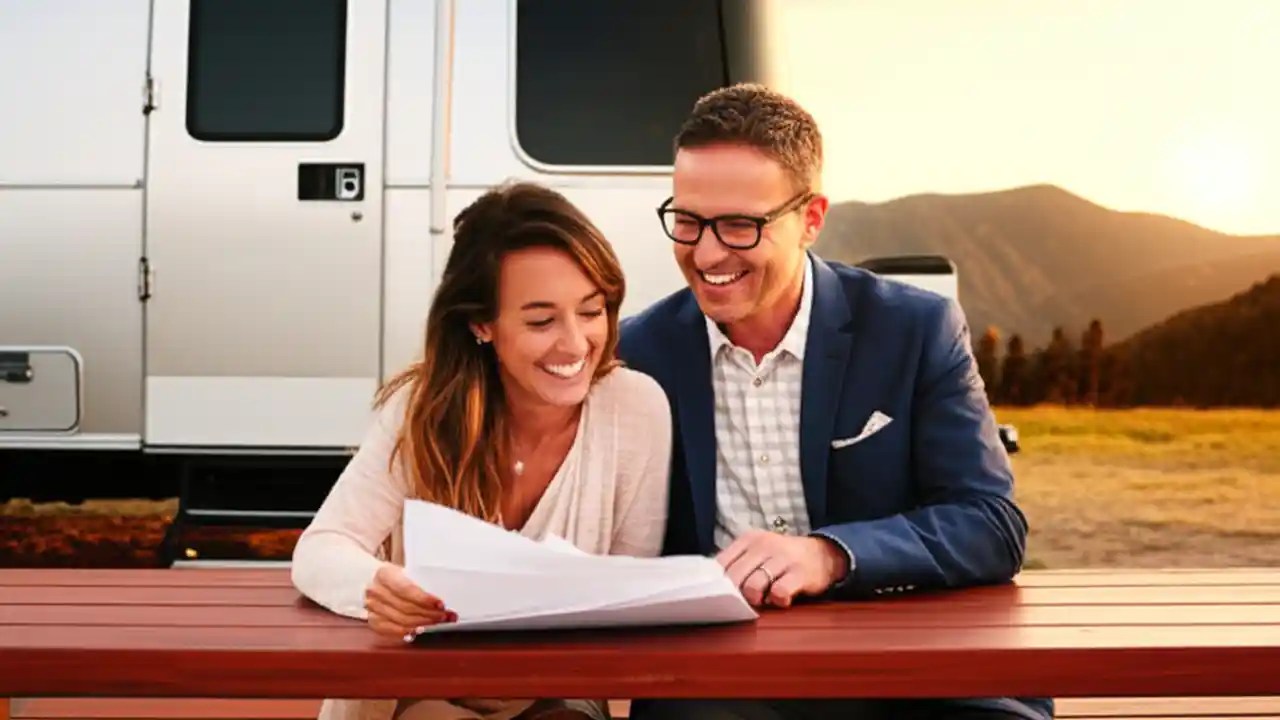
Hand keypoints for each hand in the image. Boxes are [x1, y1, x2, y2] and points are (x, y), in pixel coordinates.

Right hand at [363, 562, 453, 638]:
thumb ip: (423, 581)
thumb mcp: (409, 571)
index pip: (406, 589)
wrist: (379, 583)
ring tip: (439, 622)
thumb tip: (445, 595)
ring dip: (424, 623)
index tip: (441, 604)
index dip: (424, 599)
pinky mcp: (374, 621)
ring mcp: (372, 608)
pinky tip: (422, 630)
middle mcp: (375, 590)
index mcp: (385, 573)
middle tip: (446, 615)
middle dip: (429, 613)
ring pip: (402, 620)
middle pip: (406, 607)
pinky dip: (410, 632)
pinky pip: (394, 630)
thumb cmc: (400, 577)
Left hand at [716, 531, 849, 607]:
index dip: (716, 583)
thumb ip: (737, 564)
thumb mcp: (758, 553)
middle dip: (734, 595)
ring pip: (753, 585)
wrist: (823, 554)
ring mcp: (783, 558)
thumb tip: (711, 584)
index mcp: (749, 539)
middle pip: (734, 576)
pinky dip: (777, 601)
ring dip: (754, 599)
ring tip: (762, 600)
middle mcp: (764, 545)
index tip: (716, 596)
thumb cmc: (782, 558)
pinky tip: (781, 600)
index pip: (721, 563)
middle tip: (741, 603)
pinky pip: (780, 592)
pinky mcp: (800, 573)